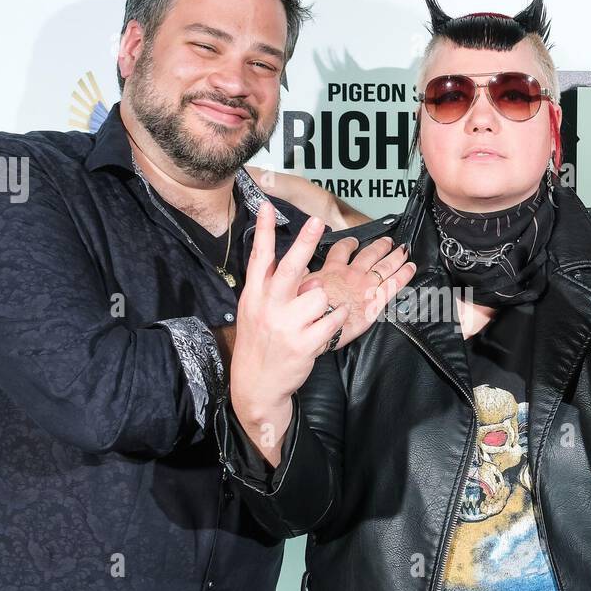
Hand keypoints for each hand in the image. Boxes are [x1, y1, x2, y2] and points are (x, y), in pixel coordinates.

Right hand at [228, 203, 349, 459]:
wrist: (256, 383)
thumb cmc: (260, 340)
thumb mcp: (256, 310)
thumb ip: (273, 288)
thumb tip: (305, 270)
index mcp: (255, 295)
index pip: (259, 258)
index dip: (264, 232)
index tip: (267, 207)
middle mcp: (268, 307)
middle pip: (289, 268)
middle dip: (304, 243)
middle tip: (317, 221)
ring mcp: (286, 326)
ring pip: (319, 295)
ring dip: (324, 301)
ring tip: (315, 316)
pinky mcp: (304, 344)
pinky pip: (331, 319)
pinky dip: (335, 319)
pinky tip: (326, 327)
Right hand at [298, 233, 415, 347]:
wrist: (320, 326)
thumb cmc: (308, 312)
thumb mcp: (298, 289)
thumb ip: (303, 278)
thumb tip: (300, 271)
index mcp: (333, 270)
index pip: (341, 250)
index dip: (349, 243)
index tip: (353, 241)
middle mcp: (352, 274)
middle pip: (369, 254)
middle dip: (380, 246)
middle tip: (388, 241)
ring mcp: (366, 286)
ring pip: (384, 265)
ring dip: (395, 256)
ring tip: (403, 249)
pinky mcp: (376, 300)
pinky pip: (394, 284)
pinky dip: (404, 274)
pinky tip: (410, 267)